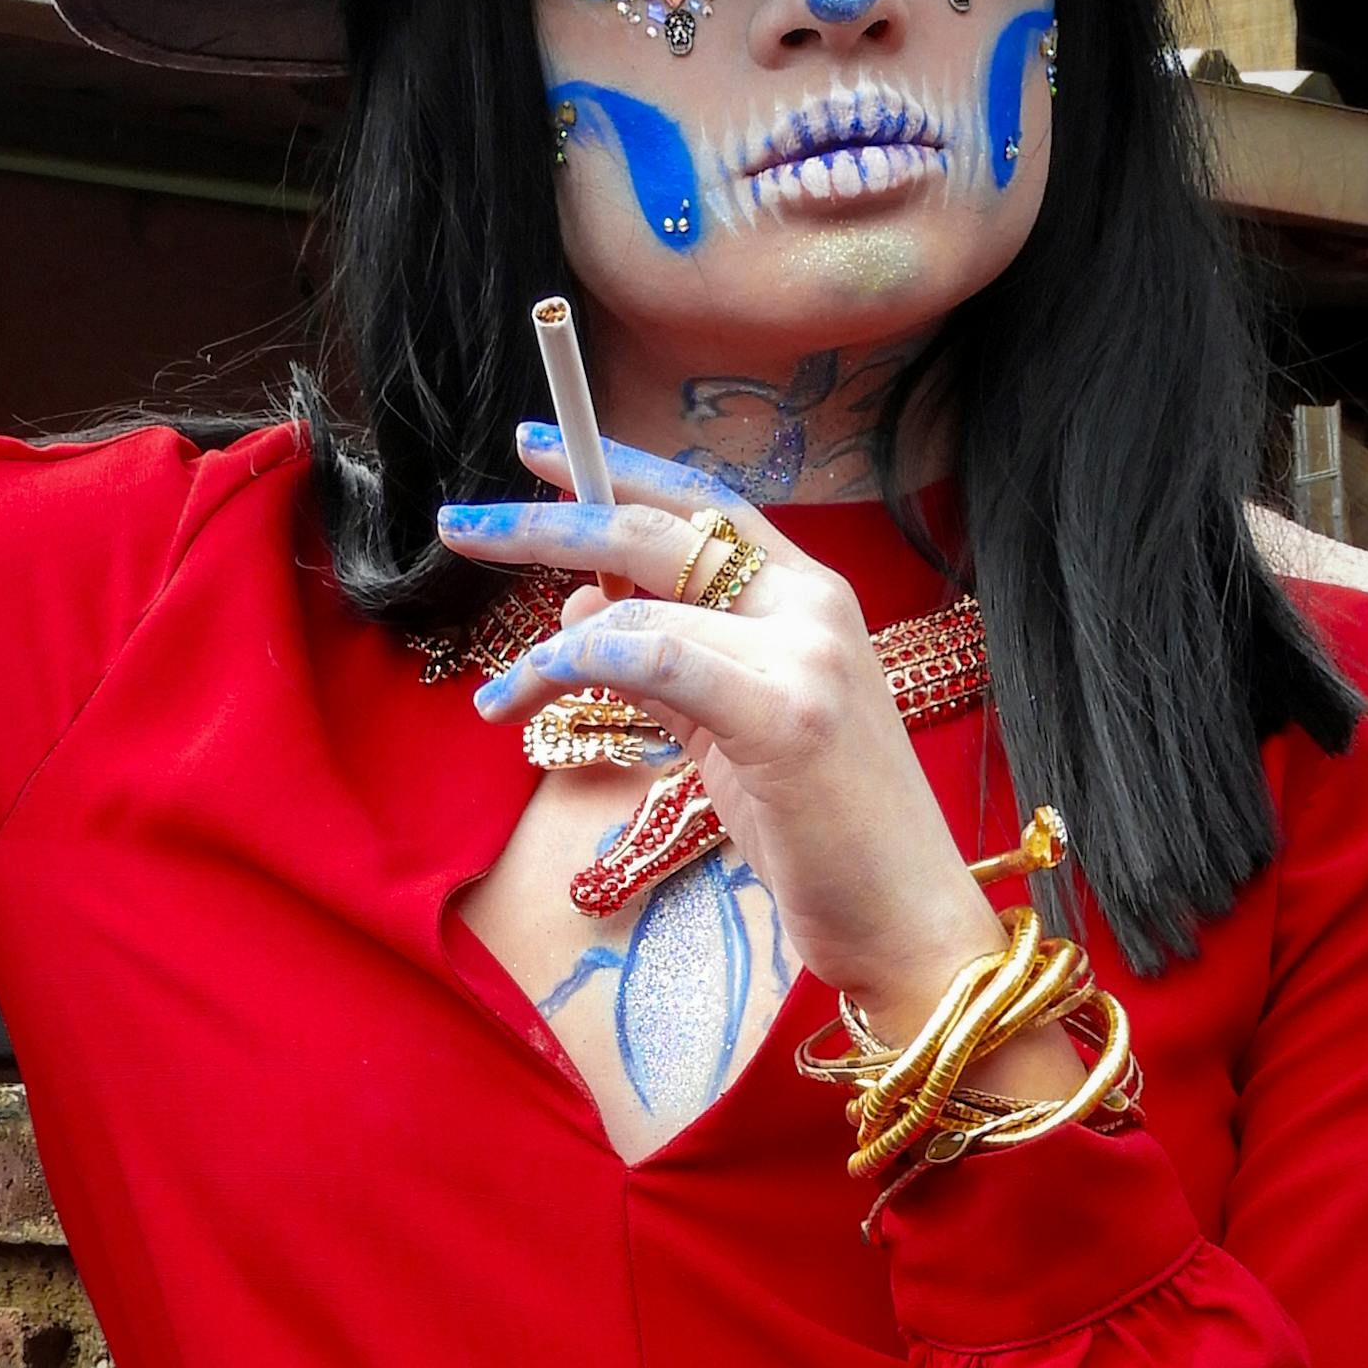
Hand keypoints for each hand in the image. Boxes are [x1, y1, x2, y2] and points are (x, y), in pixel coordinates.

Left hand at [438, 424, 1015, 1031]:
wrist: (905, 917)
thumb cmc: (824, 832)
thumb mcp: (732, 728)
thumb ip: (667, 662)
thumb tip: (579, 607)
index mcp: (810, 595)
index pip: (702, 502)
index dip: (616, 467)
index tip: (537, 449)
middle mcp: (813, 604)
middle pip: (659, 528)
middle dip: (548, 521)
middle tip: (462, 525)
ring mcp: (806, 654)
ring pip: (639, 605)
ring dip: (546, 647)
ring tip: (497, 697)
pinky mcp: (786, 715)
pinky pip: (652, 661)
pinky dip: (574, 670)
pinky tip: (525, 702)